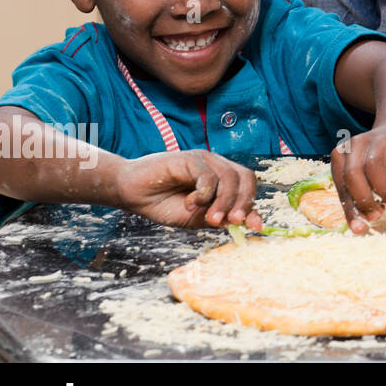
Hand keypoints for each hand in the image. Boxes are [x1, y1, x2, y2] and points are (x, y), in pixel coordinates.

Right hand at [116, 151, 262, 229]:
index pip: (247, 188)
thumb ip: (216, 217)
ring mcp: (205, 161)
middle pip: (246, 179)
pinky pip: (209, 175)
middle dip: (244, 202)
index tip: (255, 226)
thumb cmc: (162, 204)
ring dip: (224, 201)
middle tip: (233, 221)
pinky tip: (190, 204)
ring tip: (211, 218)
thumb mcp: (194, 217)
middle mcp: (217, 167)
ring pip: (230, 177)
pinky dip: (204, 193)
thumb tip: (241, 223)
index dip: (253, 206)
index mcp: (222, 180)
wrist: (130, 193)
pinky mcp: (190, 158)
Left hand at [330, 119, 385, 234]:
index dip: (350, 208)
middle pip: (353, 174)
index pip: (341, 184)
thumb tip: (358, 229)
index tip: (360, 227)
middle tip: (376, 216)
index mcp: (341, 153)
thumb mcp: (363, 174)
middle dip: (365, 200)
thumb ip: (357, 198)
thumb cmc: (378, 158)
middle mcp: (356, 144)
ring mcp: (379, 140)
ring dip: (383, 192)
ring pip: (374, 167)